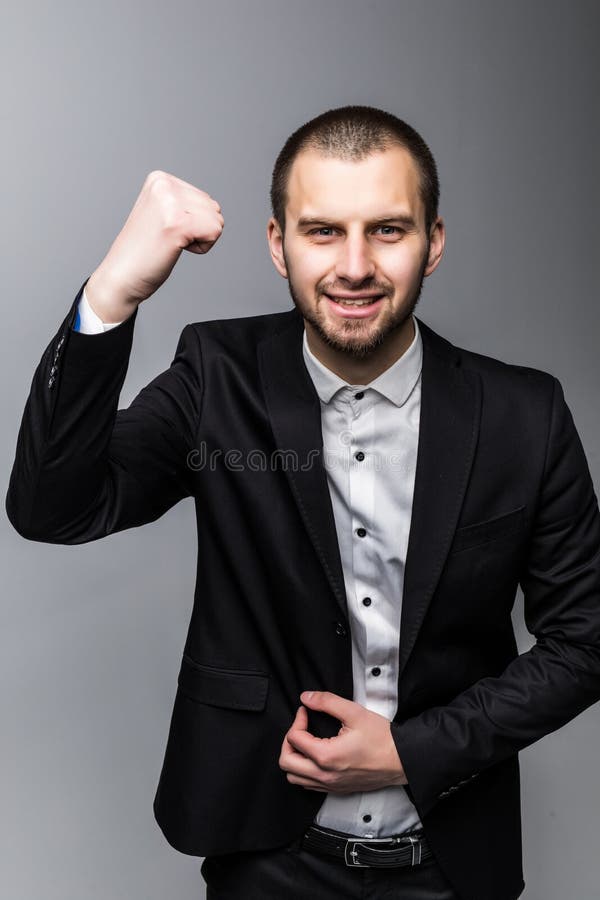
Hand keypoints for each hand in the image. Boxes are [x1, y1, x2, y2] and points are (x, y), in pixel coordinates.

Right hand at [86, 170, 223, 319]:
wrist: (120, 276)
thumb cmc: (142, 251)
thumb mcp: (161, 213)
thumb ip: (183, 202)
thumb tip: (214, 206)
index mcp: (159, 179)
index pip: (205, 200)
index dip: (192, 222)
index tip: (164, 230)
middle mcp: (164, 184)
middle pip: (213, 208)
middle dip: (197, 230)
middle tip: (166, 239)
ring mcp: (170, 202)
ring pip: (216, 221)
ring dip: (198, 239)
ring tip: (169, 243)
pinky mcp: (178, 223)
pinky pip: (214, 233)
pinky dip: (201, 248)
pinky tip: (174, 248)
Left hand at [278, 691, 407, 792]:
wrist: (401, 760)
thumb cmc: (382, 739)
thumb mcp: (354, 712)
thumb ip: (326, 702)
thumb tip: (306, 698)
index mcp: (327, 756)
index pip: (294, 738)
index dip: (297, 720)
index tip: (306, 711)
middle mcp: (325, 775)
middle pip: (286, 762)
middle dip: (289, 740)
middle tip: (300, 727)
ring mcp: (330, 785)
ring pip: (294, 778)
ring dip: (294, 758)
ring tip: (305, 742)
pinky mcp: (336, 790)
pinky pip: (308, 785)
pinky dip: (303, 771)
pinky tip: (314, 756)